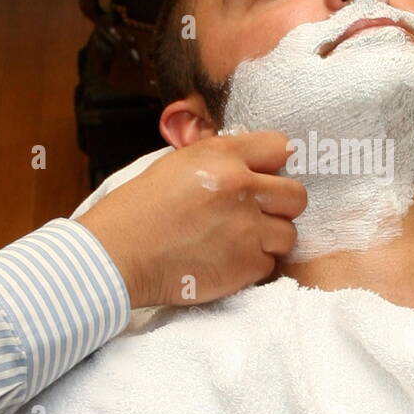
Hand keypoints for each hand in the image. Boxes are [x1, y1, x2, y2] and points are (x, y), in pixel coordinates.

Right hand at [76, 132, 306, 308]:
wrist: (117, 254)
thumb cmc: (139, 208)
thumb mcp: (177, 164)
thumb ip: (221, 158)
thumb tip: (256, 162)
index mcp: (223, 157)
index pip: (281, 147)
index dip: (275, 164)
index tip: (266, 175)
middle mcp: (241, 189)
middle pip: (296, 195)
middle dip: (279, 205)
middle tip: (255, 214)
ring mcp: (247, 230)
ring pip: (288, 234)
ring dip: (268, 239)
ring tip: (237, 241)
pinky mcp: (246, 266)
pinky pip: (270, 264)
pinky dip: (252, 266)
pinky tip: (225, 260)